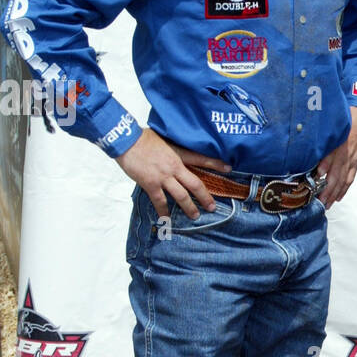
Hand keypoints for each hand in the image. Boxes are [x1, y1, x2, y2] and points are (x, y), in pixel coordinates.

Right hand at [115, 130, 230, 217]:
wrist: (126, 140)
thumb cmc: (142, 138)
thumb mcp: (163, 140)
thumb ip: (172, 149)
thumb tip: (177, 154)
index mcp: (178, 154)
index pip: (201, 159)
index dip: (216, 164)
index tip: (229, 168)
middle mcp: (174, 167)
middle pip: (195, 184)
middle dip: (204, 197)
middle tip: (212, 207)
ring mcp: (163, 177)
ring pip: (181, 195)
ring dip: (188, 207)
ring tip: (194, 216)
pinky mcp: (151, 184)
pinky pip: (160, 201)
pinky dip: (163, 211)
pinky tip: (166, 219)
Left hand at [316, 107, 356, 207]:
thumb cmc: (346, 122)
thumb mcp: (332, 133)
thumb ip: (326, 153)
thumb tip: (319, 171)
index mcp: (340, 152)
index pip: (332, 173)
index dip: (325, 186)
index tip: (317, 195)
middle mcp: (347, 159)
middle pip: (338, 180)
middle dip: (330, 194)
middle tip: (322, 204)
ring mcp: (353, 161)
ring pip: (345, 181)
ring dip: (337, 193)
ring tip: (329, 203)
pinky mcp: (356, 161)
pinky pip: (351, 177)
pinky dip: (345, 188)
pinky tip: (340, 195)